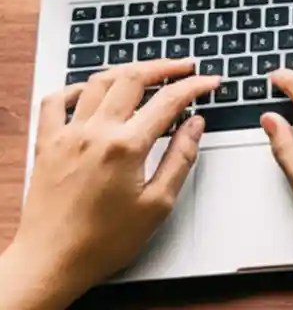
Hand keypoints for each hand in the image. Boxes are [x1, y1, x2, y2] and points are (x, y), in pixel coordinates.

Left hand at [3, 59, 218, 307]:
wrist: (52, 261)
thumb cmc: (104, 241)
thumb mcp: (158, 204)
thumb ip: (180, 158)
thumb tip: (195, 125)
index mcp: (126, 147)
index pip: (168, 101)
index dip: (195, 86)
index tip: (210, 81)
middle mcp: (94, 133)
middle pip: (132, 78)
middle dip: (163, 66)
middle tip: (185, 66)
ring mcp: (67, 135)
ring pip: (98, 82)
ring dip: (127, 71)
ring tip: (147, 72)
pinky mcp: (47, 144)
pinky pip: (56, 101)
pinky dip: (76, 88)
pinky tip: (92, 91)